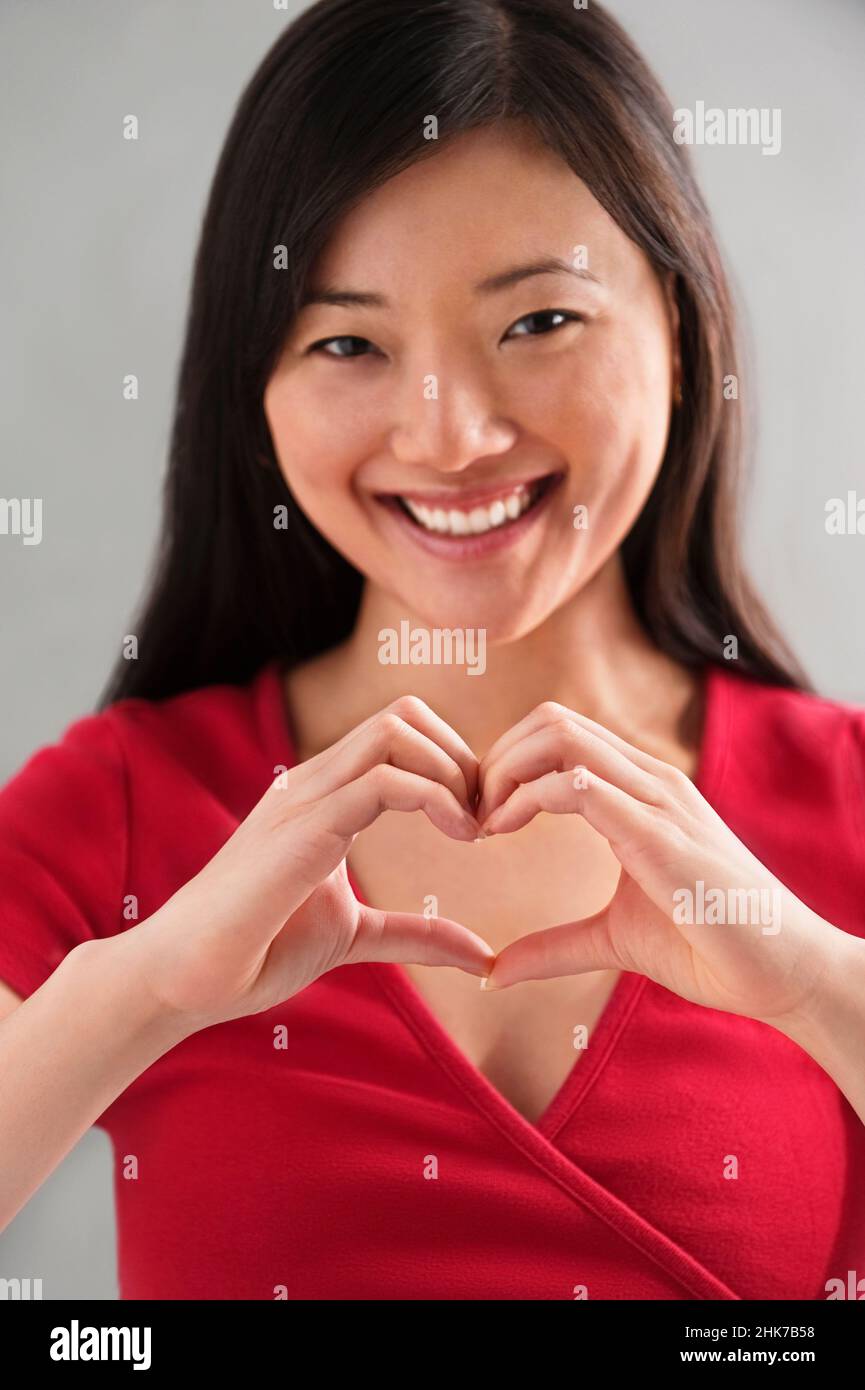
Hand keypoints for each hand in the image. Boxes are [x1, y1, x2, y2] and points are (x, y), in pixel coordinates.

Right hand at [125, 697, 492, 1029]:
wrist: (184, 979)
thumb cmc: (256, 951)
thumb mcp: (354, 936)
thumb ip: (415, 935)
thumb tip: (481, 954)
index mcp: (324, 795)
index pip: (400, 732)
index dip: (454, 765)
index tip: (481, 824)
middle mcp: (314, 782)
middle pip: (404, 714)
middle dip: (461, 757)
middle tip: (485, 820)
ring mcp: (304, 798)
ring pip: (396, 730)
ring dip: (453, 771)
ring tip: (473, 830)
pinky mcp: (301, 829)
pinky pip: (382, 782)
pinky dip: (437, 798)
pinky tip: (460, 837)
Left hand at [475, 701, 841, 1029]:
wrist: (782, 972)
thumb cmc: (711, 946)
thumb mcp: (613, 940)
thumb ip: (554, 946)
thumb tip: (495, 971)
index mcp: (642, 791)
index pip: (560, 734)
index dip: (506, 765)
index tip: (478, 817)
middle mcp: (650, 780)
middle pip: (552, 720)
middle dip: (496, 758)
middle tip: (470, 814)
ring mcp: (657, 799)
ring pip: (560, 736)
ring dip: (503, 770)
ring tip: (482, 822)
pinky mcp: (658, 832)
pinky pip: (578, 783)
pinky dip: (524, 798)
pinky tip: (502, 833)